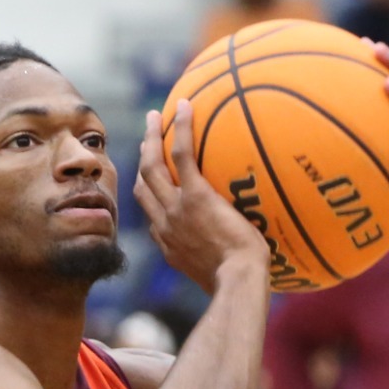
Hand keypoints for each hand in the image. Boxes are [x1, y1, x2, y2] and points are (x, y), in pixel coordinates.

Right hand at [135, 99, 267, 289]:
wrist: (238, 282)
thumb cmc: (243, 283)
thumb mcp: (224, 275)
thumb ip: (224, 257)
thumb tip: (245, 251)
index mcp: (169, 242)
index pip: (152, 212)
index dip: (150, 192)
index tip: (155, 178)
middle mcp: (164, 224)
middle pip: (143, 185)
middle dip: (142, 158)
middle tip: (148, 137)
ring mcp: (175, 209)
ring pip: (151, 167)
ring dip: (150, 138)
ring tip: (155, 116)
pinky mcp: (194, 196)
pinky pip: (180, 154)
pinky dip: (178, 128)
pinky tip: (185, 105)